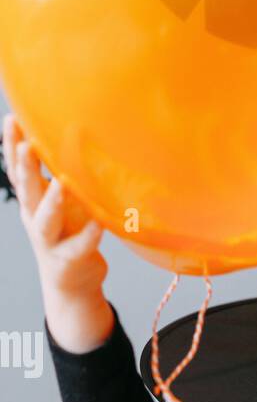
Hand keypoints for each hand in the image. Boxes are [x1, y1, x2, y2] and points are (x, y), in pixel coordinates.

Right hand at [2, 112, 107, 301]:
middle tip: (26, 144)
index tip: (12, 118)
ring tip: (60, 182)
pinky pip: (81, 245)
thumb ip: (62, 175)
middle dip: (25, 166)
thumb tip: (74, 134)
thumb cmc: (67, 233)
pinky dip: (89, 234)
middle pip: (27, 190)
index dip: (11, 145)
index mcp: (32, 201)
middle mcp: (36, 218)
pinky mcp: (71, 259)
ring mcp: (51, 240)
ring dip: (53, 201)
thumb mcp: (59, 203)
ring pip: (47, 220)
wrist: (71, 283)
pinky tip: (99, 222)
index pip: (17, 170)